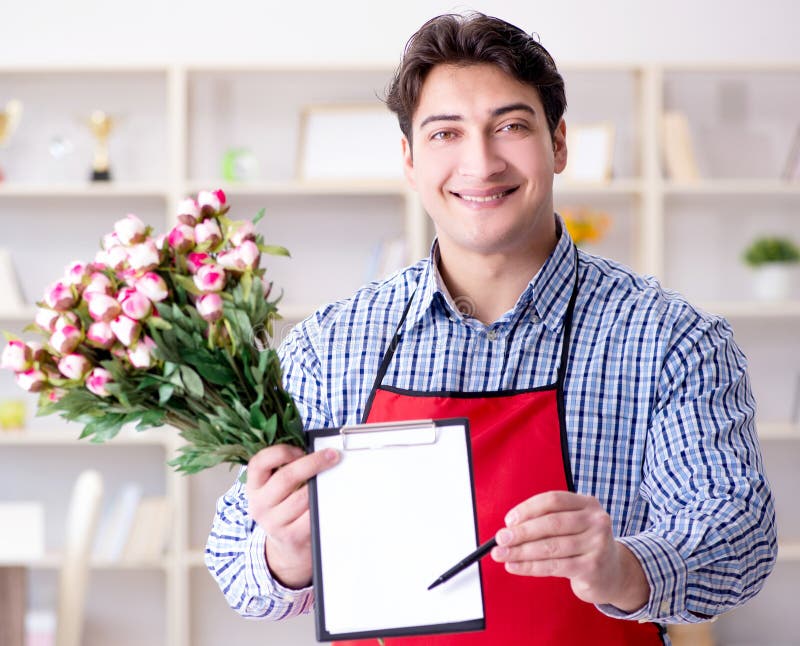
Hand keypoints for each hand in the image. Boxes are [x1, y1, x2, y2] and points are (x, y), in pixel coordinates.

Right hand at [245, 444, 339, 588]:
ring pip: (302, 497)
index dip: (281, 452)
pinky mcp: (292, 536)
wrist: (286, 547)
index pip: (259, 462)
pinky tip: (332, 496)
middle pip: (286, 477)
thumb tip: (315, 448)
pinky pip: (312, 515)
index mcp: (254, 487)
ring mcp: (274, 523)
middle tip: (331, 455)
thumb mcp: (274, 489)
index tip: (301, 449)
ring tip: (334, 474)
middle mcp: (260, 505)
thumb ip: (285, 468)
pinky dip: (325, 503)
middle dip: (312, 463)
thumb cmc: (284, 508)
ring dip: (322, 483)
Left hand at [491, 491, 649, 611]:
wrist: (613, 573)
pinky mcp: (593, 567)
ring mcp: (597, 544)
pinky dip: (530, 567)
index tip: (509, 520)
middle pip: (551, 523)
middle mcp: (596, 521)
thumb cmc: (583, 545)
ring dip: (521, 551)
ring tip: (502, 554)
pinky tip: (514, 566)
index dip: (528, 508)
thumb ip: (546, 522)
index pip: (553, 500)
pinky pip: (554, 566)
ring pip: (550, 547)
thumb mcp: (572, 525)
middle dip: (521, 532)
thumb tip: (509, 528)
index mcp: (588, 503)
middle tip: (500, 538)